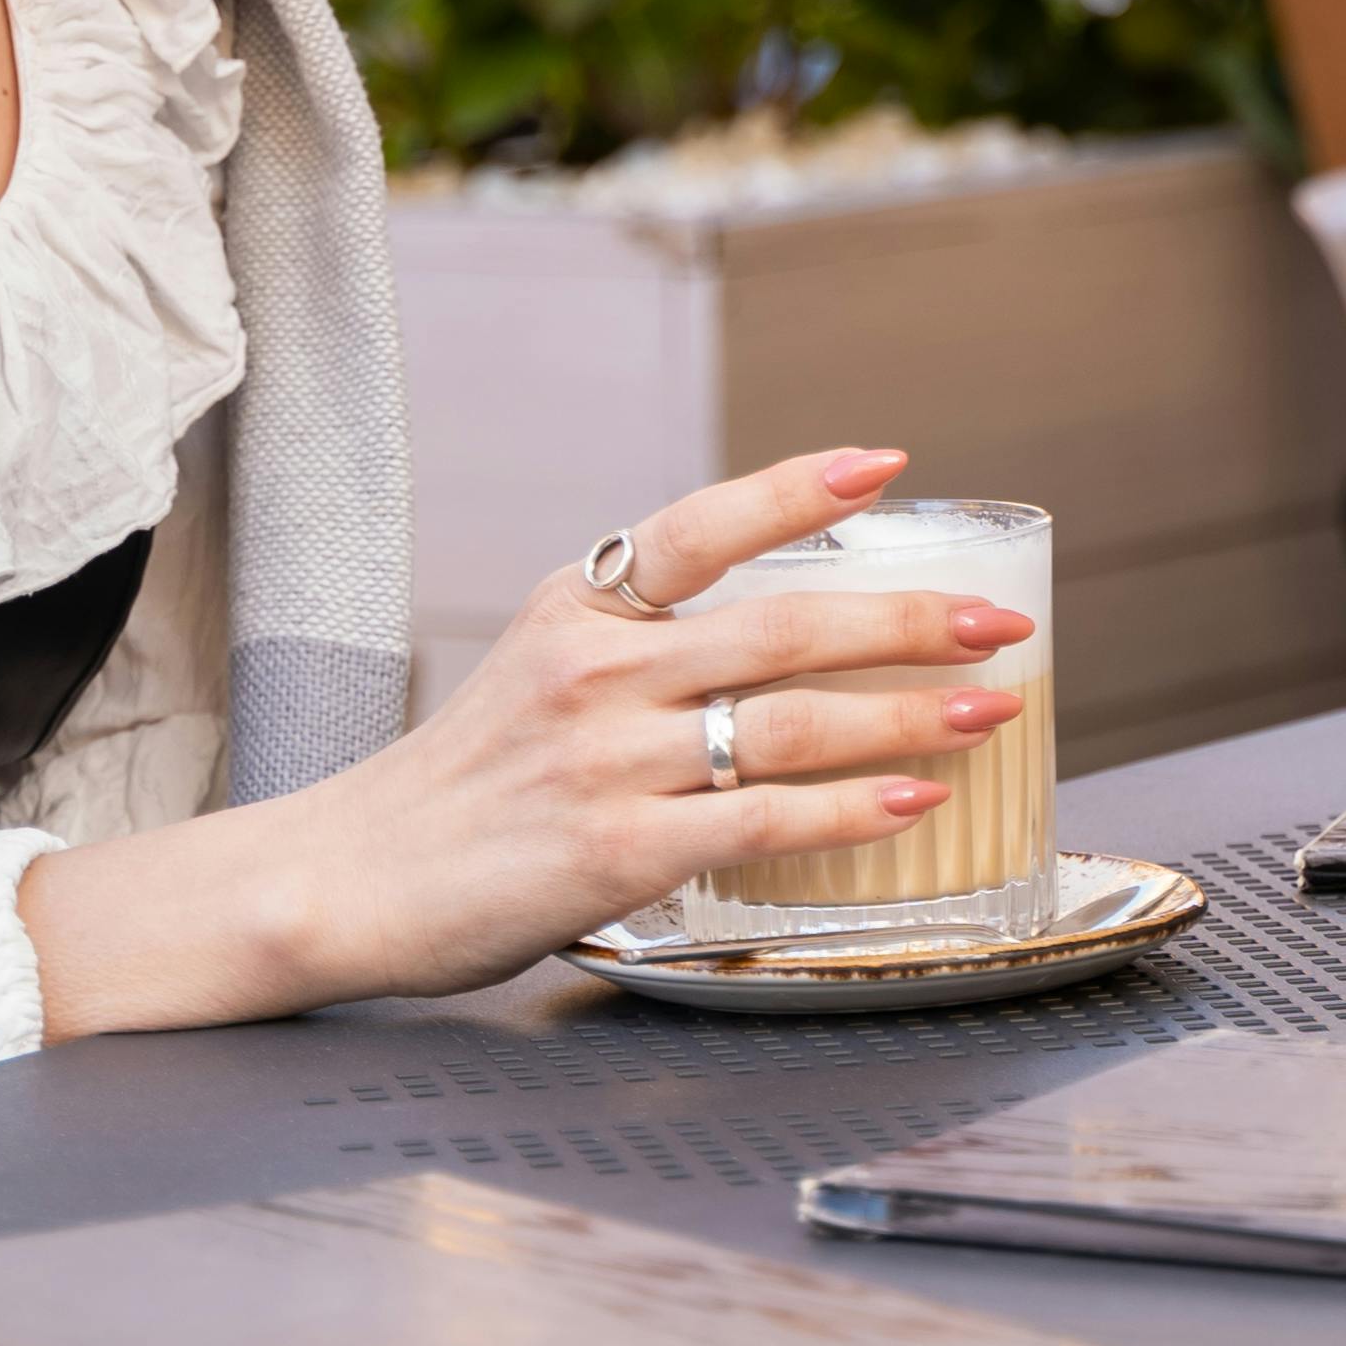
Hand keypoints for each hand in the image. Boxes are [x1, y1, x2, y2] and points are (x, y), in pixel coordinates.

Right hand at [16, 446, 1037, 1029]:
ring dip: (907, 714)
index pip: (701, 526)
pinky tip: (912, 802)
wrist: (345, 879)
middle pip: (783, 625)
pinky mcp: (613, 851)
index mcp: (577, 610)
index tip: (888, 465)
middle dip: (909, 620)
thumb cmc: (458, 788)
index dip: (799, 490)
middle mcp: (595, 671)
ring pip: (789, 720)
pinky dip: (849, 809)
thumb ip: (635, 645)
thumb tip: (774, 640)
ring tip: (993, 708)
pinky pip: (760, 820)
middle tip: (1000, 618)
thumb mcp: (534, 672)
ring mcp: (606, 760)